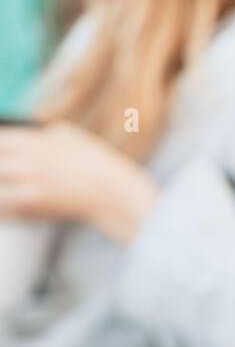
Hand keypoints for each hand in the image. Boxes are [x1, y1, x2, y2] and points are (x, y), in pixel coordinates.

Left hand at [0, 121, 158, 242]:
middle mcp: (26, 162)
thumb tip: (30, 137)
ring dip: (1, 191)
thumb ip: (43, 135)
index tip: (3, 155)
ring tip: (7, 192)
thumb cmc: (96, 163)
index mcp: (33, 141)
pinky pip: (5, 211)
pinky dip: (2, 212)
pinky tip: (4, 211)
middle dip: (0, 171)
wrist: (112, 193)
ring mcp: (28, 186)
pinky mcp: (34, 208)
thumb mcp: (69, 135)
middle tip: (6, 176)